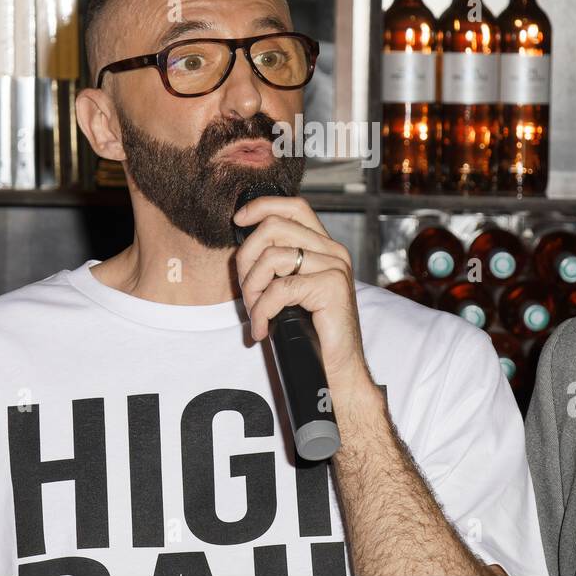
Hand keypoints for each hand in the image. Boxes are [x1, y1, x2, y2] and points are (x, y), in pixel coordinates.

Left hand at [232, 195, 372, 393]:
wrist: (337, 369)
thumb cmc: (310, 332)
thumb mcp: (290, 290)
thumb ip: (277, 264)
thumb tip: (242, 246)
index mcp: (324, 246)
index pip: (293, 206)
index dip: (262, 206)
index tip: (238, 221)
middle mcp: (333, 251)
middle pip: (273, 227)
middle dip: (246, 260)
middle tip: (246, 295)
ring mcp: (334, 267)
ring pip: (272, 257)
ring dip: (252, 290)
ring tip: (256, 316)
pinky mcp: (331, 287)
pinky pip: (279, 289)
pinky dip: (262, 311)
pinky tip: (262, 330)